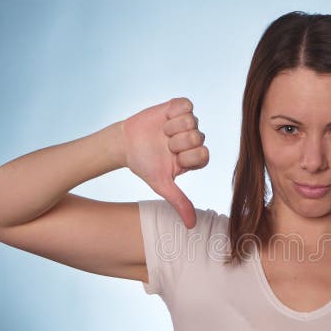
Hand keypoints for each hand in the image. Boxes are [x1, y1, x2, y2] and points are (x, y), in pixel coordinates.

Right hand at [121, 97, 208, 228]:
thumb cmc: (145, 166)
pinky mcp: (178, 107)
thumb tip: (192, 226)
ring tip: (162, 133)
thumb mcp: (162, 184)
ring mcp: (188, 123)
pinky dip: (173, 112)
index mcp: (195, 158)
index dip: (186, 156)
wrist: (126, 145)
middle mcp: (195, 140)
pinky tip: (164, 118)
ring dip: (172, 128)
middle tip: (164, 145)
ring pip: (192, 120)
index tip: (172, 159)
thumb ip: (180, 202)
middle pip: (198, 137)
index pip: (204, 155)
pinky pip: (186, 104)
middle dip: (176, 143)